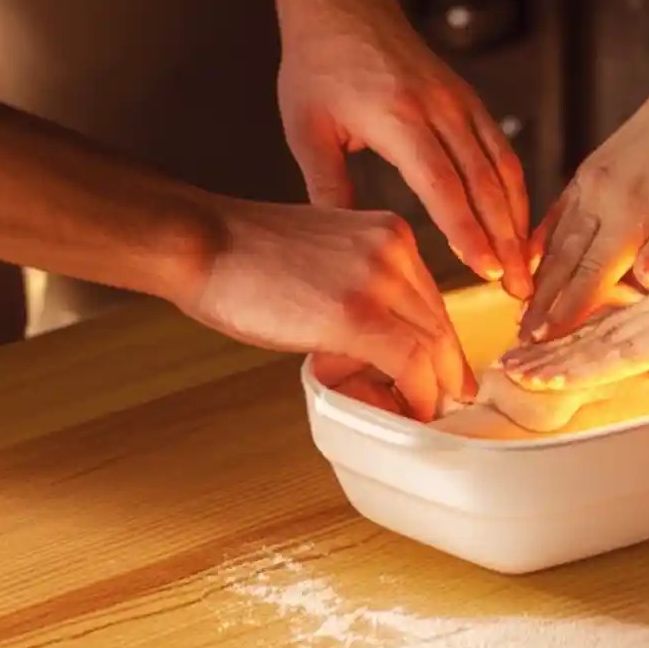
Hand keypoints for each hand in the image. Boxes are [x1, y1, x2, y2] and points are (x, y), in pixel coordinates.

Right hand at [182, 200, 473, 420]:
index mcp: (388, 232)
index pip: (432, 296)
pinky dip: (418, 394)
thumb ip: (359, 287)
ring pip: (432, 344)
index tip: (448, 372)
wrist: (200, 242)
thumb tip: (374, 341)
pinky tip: (411, 412)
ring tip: (425, 414)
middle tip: (448, 403)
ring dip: (434, 388)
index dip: (443, 343)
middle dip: (447, 370)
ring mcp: (379, 279)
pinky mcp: (358, 315)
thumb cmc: (244, 256)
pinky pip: (410, 363)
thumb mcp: (325, 256)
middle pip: (440, 321)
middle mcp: (394, 249)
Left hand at [275, 0, 531, 297]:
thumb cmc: (319, 62)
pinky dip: (514, 189)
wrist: (341, 4)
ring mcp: (459, 101)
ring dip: (517, 219)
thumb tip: (345, 244)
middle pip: (484, 183)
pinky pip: (501, 149)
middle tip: (518, 287)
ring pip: (502, 167)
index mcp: (397, 117)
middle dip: (506, 240)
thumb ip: (328, 188)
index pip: (443, 185)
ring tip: (524, 265)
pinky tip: (515, 222)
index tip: (486, 270)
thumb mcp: (307, 129)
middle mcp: (438, 108)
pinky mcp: (468, 100)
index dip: (468, 230)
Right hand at [519, 83, 648, 342]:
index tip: (542, 341)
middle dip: (541, 306)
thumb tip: (645, 285)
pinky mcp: (587, 174)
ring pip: (554, 242)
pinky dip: (539, 243)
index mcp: (630, 215)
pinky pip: (556, 215)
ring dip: (538, 281)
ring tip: (522, 313)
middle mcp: (599, 200)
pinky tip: (528, 264)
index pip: (590, 276)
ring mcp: (588, 185)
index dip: (565, 313)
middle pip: (563, 265)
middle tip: (522, 344)